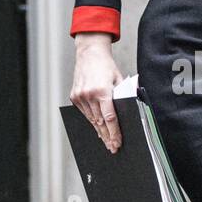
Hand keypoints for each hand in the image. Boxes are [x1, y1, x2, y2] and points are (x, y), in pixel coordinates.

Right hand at [70, 33, 123, 151]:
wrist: (89, 53)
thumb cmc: (107, 67)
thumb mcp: (119, 80)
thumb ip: (123, 97)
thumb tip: (127, 114)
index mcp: (103, 91)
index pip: (110, 118)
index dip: (114, 133)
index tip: (117, 143)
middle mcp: (89, 95)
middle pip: (100, 122)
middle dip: (107, 136)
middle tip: (112, 147)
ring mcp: (80, 96)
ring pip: (91, 120)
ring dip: (99, 131)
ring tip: (106, 141)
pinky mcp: (74, 96)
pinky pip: (84, 113)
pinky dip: (91, 120)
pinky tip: (97, 128)